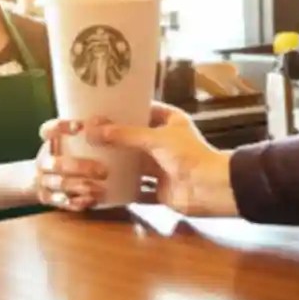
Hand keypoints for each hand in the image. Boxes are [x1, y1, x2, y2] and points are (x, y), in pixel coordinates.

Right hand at [34, 120, 107, 211]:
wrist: (42, 179)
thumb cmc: (67, 154)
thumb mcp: (73, 141)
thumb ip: (90, 130)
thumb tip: (103, 122)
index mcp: (48, 142)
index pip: (47, 130)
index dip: (59, 127)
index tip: (79, 127)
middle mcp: (43, 161)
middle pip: (58, 164)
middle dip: (81, 168)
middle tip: (104, 171)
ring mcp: (43, 181)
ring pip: (61, 185)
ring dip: (81, 187)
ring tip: (101, 189)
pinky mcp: (47, 198)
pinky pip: (61, 202)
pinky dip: (77, 202)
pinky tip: (91, 201)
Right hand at [87, 103, 237, 216]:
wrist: (211, 189)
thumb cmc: (188, 155)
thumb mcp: (155, 138)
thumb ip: (125, 135)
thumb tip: (93, 130)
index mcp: (170, 122)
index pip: (144, 110)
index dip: (124, 110)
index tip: (100, 110)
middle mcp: (166, 142)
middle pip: (135, 139)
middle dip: (115, 139)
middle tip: (88, 135)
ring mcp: (163, 166)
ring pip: (135, 164)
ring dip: (117, 164)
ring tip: (89, 158)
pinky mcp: (160, 189)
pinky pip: (138, 188)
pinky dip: (123, 189)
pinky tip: (102, 186)